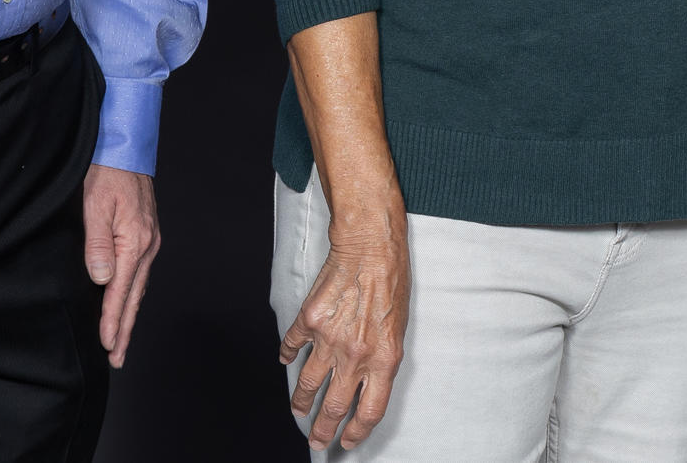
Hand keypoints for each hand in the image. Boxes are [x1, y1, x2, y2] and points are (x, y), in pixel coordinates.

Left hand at [82, 164, 160, 366]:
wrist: (124, 145)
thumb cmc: (106, 172)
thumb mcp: (94, 205)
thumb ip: (97, 244)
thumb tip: (101, 279)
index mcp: (135, 241)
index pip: (120, 290)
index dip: (112, 320)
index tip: (108, 345)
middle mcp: (147, 244)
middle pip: (134, 295)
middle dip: (125, 328)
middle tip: (117, 358)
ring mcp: (149, 239)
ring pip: (139, 287)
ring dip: (128, 314)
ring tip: (120, 339)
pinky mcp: (145, 234)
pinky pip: (139, 273)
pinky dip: (132, 294)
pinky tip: (126, 302)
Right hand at [280, 199, 409, 451]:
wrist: (371, 245)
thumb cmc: (392, 281)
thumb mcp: (400, 327)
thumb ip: (383, 359)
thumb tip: (367, 382)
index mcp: (383, 359)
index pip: (369, 411)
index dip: (356, 432)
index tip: (347, 441)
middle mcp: (355, 355)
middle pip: (334, 406)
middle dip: (323, 430)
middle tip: (316, 440)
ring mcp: (329, 339)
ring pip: (309, 384)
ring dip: (301, 402)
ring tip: (298, 410)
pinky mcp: (309, 320)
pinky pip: (292, 346)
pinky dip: (287, 355)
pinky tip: (286, 361)